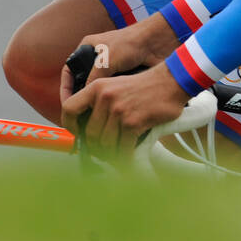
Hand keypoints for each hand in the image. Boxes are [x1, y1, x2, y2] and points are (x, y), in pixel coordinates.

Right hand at [58, 13, 179, 105]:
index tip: (67, 106)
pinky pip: (111, 95)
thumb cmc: (131, 43)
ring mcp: (110, 70)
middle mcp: (96, 60)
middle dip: (82, 100)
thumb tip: (84, 100)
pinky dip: (109, 104)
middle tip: (81, 116)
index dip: (66, 90)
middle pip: (82, 85)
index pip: (69, 73)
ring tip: (94, 119)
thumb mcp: (106, 61)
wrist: (157, 42)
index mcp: (87, 49)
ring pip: (97, 93)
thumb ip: (93, 80)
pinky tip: (109, 114)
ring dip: (96, 105)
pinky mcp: (122, 78)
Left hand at [61, 63, 191, 163]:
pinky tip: (128, 158)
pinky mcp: (133, 122)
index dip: (69, 126)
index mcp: (97, 87)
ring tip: (117, 155)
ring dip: (111, 154)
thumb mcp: (116, 85)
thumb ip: (101, 102)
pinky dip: (125, 158)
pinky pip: (123, 148)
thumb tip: (89, 129)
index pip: (69, 108)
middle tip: (103, 151)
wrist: (172, 81)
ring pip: (105, 143)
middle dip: (96, 147)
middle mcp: (105, 98)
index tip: (76, 135)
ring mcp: (118, 111)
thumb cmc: (146, 86)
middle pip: (89, 133)